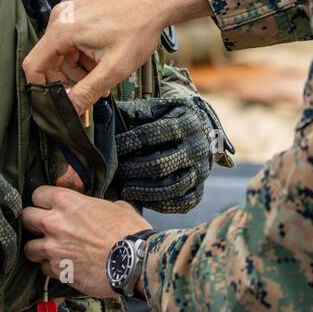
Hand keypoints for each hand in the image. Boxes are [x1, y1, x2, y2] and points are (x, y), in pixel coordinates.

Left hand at [21, 185, 149, 297]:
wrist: (133, 261)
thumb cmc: (128, 232)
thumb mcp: (117, 207)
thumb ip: (99, 206)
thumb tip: (103, 210)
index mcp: (67, 201)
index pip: (38, 194)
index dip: (44, 200)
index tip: (50, 205)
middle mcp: (54, 223)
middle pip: (26, 218)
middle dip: (33, 222)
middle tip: (45, 227)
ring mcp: (53, 249)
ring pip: (28, 248)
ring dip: (38, 248)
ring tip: (50, 250)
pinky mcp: (58, 270)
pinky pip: (44, 268)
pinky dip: (51, 267)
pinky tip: (64, 266)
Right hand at [24, 0, 210, 114]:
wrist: (155, 3)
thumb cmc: (138, 30)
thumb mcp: (114, 68)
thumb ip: (87, 91)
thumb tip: (69, 110)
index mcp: (62, 30)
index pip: (33, 66)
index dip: (43, 88)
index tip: (60, 101)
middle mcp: (60, 19)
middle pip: (48, 61)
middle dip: (68, 81)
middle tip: (91, 93)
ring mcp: (68, 14)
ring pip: (61, 54)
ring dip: (78, 70)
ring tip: (104, 78)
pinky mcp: (77, 14)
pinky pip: (70, 43)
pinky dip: (83, 57)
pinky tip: (102, 64)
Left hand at [115, 95, 234, 212]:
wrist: (206, 129)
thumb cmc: (172, 116)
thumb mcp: (159, 106)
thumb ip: (135, 111)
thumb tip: (105, 115)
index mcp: (186, 123)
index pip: (152, 135)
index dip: (128, 143)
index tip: (111, 148)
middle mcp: (197, 148)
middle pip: (161, 164)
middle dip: (133, 170)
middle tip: (114, 173)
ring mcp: (201, 171)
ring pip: (172, 187)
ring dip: (144, 191)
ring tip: (124, 190)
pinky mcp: (200, 189)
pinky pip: (182, 203)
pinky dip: (161, 205)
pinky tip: (142, 200)